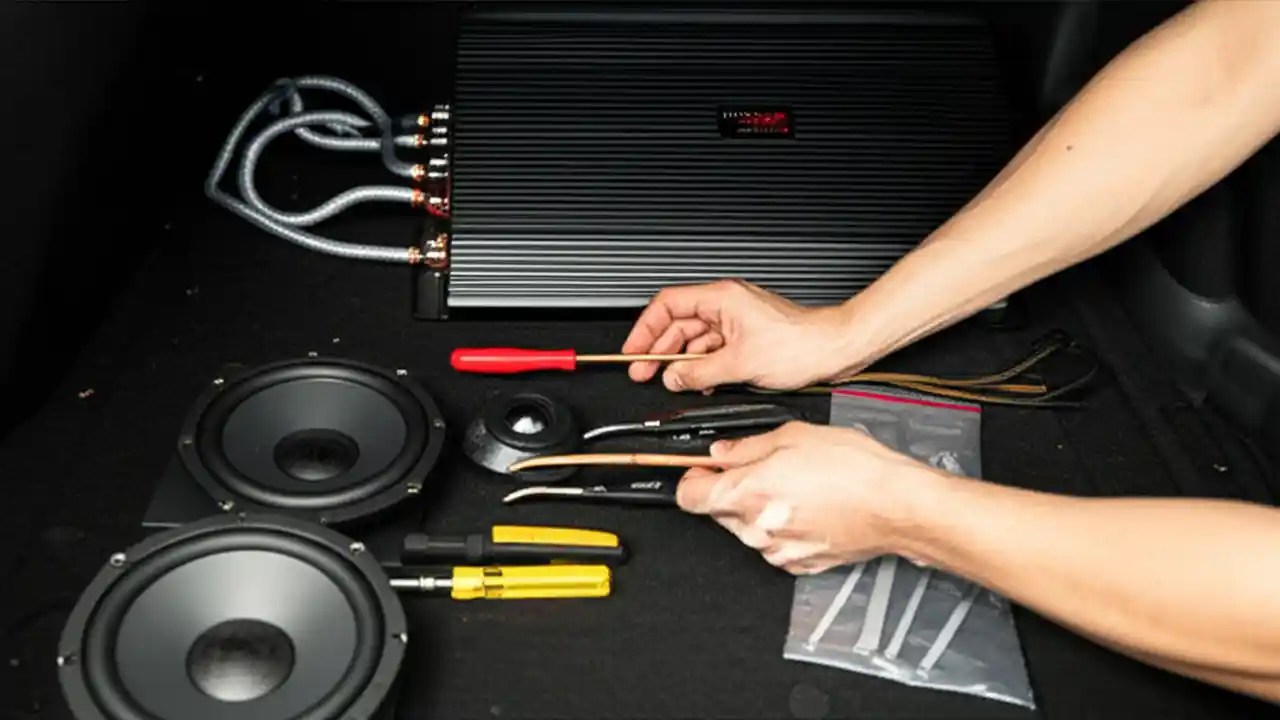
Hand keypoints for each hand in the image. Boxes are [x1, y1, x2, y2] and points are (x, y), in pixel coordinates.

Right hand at [622, 279, 862, 391]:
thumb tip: (673, 378)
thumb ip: (699, 372)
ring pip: (696, 339)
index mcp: (721, 298)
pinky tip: (699, 381)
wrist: (834, 349)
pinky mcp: (746, 335)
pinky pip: (714, 349)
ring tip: (671, 381)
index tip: (633, 350)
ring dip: (682, 361)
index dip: (645, 328)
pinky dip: (703, 365)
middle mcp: (727, 305)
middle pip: (678, 323)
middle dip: (659, 349)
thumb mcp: (740, 364)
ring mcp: (736, 320)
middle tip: (642, 371)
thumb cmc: (801, 345)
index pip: (668, 305)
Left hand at [677, 422, 937, 573]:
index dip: (691, 479)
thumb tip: (723, 451)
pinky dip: (780, 528)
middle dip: (729, 490)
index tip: (702, 469)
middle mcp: (756, 528)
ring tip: (791, 487)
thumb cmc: (855, 469)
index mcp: (748, 493)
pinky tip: (805, 507)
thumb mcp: (795, 436)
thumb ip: (748, 447)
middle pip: (717, 512)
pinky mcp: (798, 564)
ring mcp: (777, 551)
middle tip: (758, 469)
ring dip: (756, 509)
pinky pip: (773, 545)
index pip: (689, 496)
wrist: (897, 506)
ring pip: (745, 529)